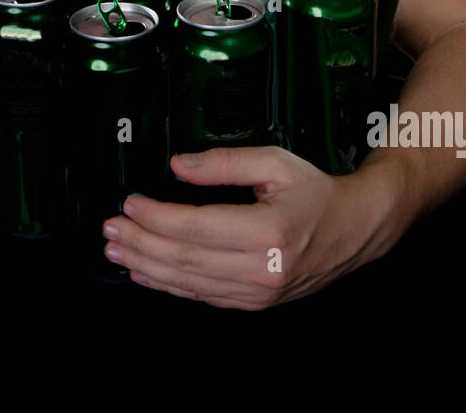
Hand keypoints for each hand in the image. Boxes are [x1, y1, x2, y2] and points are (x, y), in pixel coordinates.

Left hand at [102, 146, 406, 309]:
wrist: (355, 229)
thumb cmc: (316, 193)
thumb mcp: (274, 162)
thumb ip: (224, 162)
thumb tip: (179, 166)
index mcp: (268, 231)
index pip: (196, 227)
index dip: (156, 217)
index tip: (130, 204)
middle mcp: (263, 269)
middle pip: (186, 259)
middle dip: (140, 244)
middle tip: (110, 230)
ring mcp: (259, 292)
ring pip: (190, 283)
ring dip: (146, 267)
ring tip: (117, 251)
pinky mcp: (255, 302)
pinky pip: (203, 296)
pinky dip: (169, 285)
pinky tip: (146, 273)